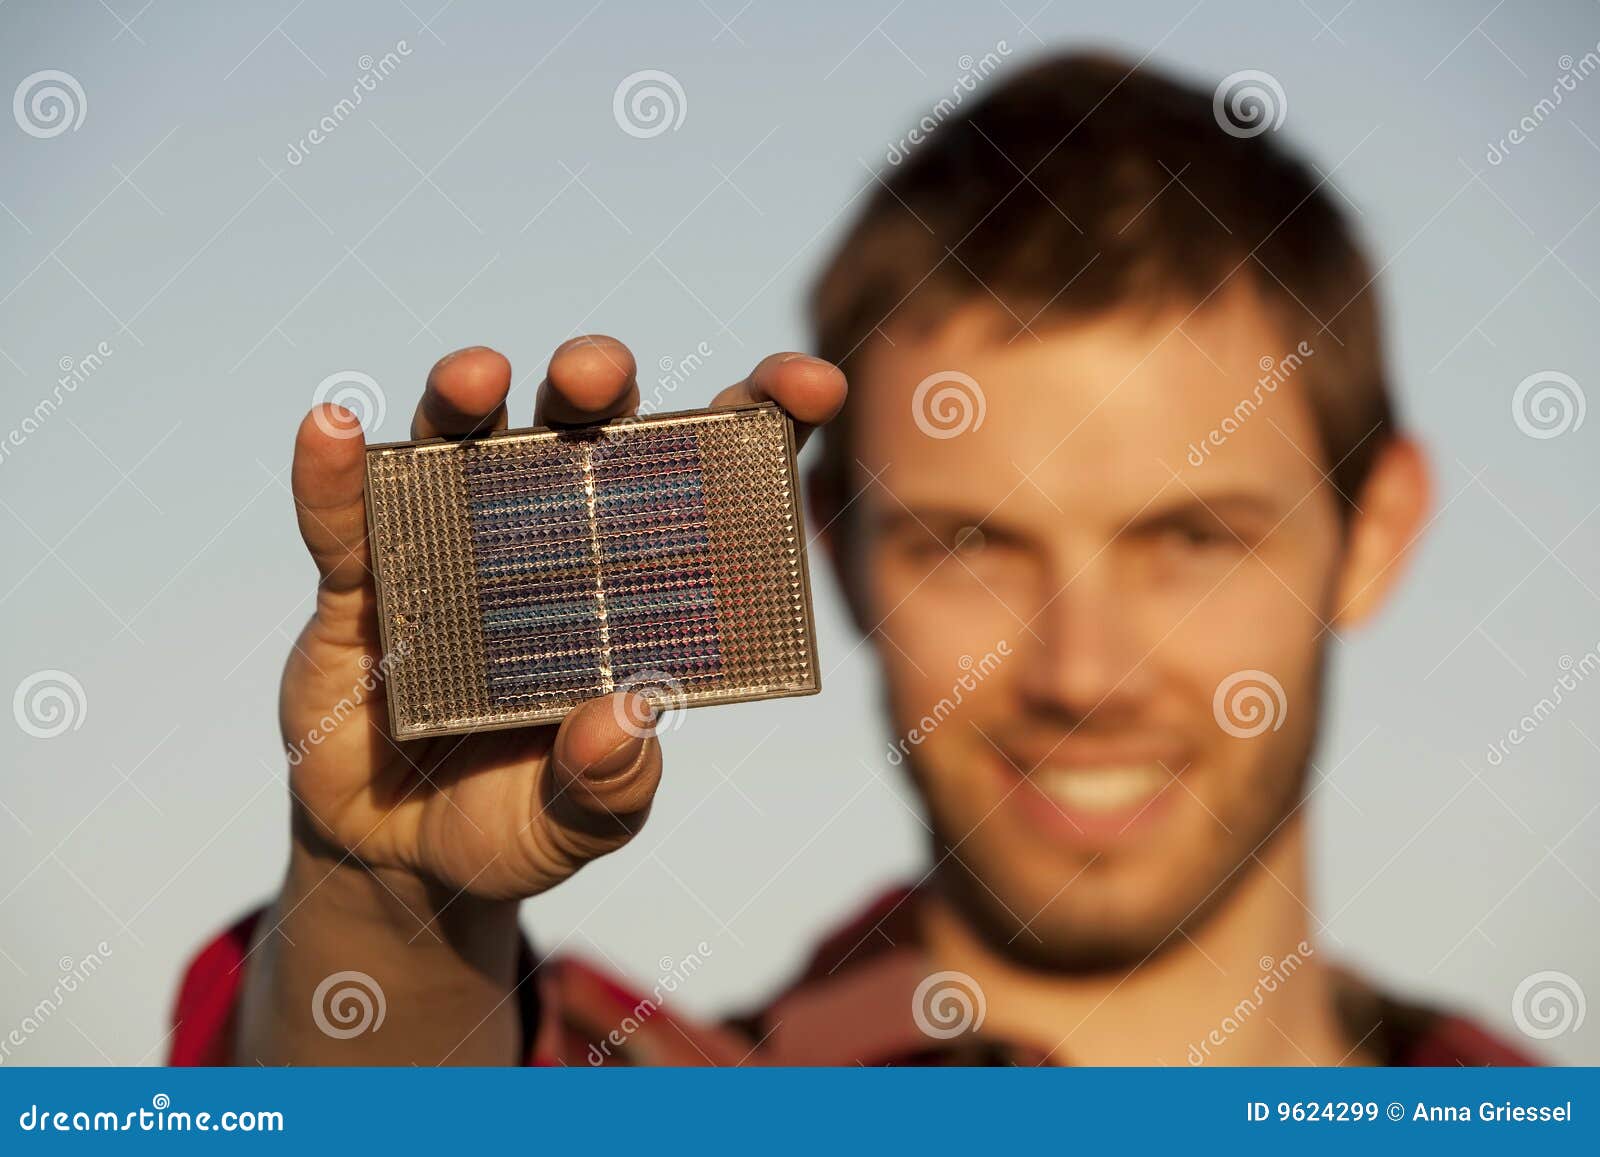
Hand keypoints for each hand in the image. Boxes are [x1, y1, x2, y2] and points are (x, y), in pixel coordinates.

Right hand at [281, 337, 847, 901]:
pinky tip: (332, 429)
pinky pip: (342, 519)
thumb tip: (626, 718)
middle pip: (582, 433)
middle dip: (594, 386)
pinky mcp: (362, 582)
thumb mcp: (582, 823)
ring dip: (467, 395)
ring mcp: (451, 550)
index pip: (711, 481)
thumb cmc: (519, 822)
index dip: (763, 418)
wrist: (400, 861)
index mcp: (633, 584)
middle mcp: (548, 542)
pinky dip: (334, 474)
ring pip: (463, 443)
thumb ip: (609, 783)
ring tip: (476, 378)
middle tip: (596, 378)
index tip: (808, 385)